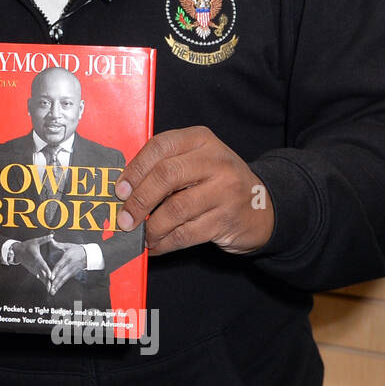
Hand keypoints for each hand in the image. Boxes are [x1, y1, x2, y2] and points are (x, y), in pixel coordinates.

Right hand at [5, 234, 52, 288]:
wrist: (16, 251)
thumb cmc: (27, 245)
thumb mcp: (35, 241)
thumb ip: (45, 239)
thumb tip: (52, 235)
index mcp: (36, 257)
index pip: (43, 265)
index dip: (47, 270)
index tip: (50, 276)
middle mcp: (35, 264)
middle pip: (42, 273)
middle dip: (46, 281)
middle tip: (51, 287)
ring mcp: (33, 268)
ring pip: (40, 276)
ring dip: (45, 282)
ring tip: (49, 289)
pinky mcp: (32, 269)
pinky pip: (38, 275)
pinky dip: (42, 280)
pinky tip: (46, 285)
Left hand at [46, 243, 87, 293]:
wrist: (89, 255)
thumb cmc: (77, 249)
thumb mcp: (68, 246)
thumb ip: (58, 244)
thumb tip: (51, 240)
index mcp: (68, 257)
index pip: (61, 265)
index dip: (56, 271)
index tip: (51, 277)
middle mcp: (70, 265)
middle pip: (62, 275)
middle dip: (55, 282)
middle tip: (50, 288)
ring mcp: (72, 270)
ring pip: (64, 279)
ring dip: (57, 286)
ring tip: (52, 291)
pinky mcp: (73, 274)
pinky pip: (65, 280)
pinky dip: (60, 285)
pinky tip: (56, 289)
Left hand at [115, 126, 273, 255]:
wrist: (264, 206)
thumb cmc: (216, 181)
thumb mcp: (196, 161)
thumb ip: (164, 166)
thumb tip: (124, 191)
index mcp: (201, 139)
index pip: (160, 147)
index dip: (135, 170)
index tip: (120, 191)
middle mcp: (216, 161)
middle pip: (166, 176)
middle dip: (139, 201)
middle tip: (124, 219)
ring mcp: (225, 190)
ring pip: (175, 209)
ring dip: (151, 227)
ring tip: (141, 235)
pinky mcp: (227, 219)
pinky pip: (187, 234)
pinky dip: (165, 243)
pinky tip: (155, 246)